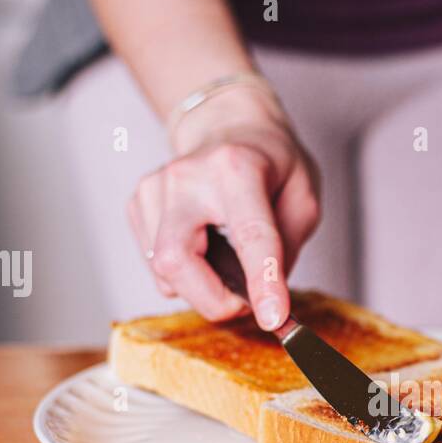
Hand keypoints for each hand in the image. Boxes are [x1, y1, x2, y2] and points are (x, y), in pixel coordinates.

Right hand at [128, 86, 319, 328]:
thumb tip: (266, 304)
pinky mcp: (138, 204)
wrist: (226, 124)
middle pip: (178, 261)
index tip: (272, 319)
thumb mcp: (303, 198)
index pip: (249, 235)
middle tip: (246, 303)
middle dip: (213, 301)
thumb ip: (288, 251)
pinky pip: (158, 267)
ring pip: (165, 272)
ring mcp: (154, 189)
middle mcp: (187, 176)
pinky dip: (186, 274)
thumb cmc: (271, 162)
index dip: (262, 282)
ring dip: (203, 286)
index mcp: (237, 168)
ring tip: (228, 262)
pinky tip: (204, 247)